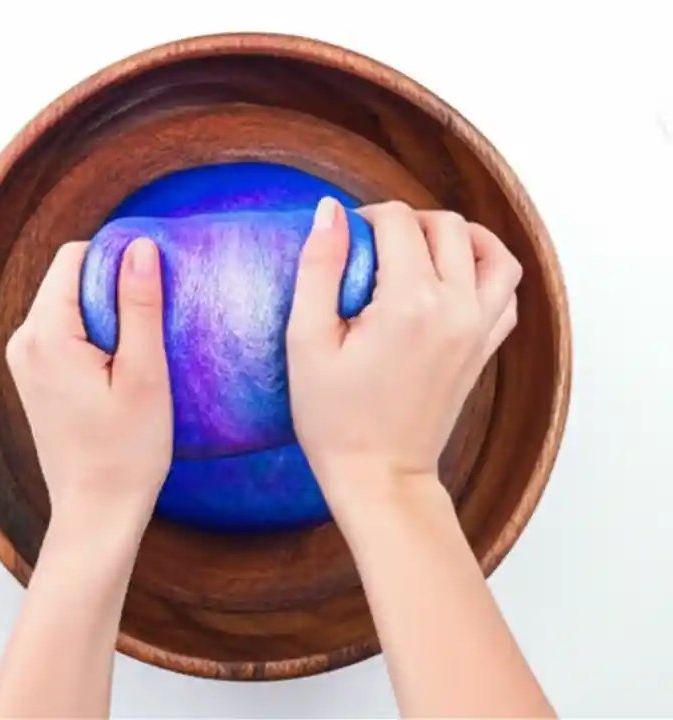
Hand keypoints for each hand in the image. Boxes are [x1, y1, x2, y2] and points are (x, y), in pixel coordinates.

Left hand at [5, 239, 172, 528]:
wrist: (96, 514)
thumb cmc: (125, 454)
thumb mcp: (145, 375)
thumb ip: (140, 305)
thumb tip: (140, 247)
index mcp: (45, 335)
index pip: (74, 257)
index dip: (117, 258)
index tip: (154, 286)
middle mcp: (23, 341)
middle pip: (69, 278)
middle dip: (112, 287)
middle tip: (153, 323)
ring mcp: (24, 359)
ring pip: (69, 303)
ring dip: (107, 314)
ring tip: (140, 351)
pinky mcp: (34, 375)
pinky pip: (65, 331)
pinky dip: (95, 335)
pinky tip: (122, 367)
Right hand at [286, 199, 521, 509]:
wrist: (379, 475)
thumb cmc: (335, 418)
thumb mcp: (306, 341)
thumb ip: (318, 268)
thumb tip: (329, 211)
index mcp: (409, 303)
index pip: (398, 221)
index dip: (364, 218)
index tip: (342, 241)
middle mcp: (456, 308)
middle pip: (447, 225)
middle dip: (407, 222)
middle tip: (371, 247)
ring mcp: (480, 328)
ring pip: (490, 250)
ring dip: (455, 237)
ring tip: (417, 251)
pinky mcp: (486, 346)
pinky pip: (506, 289)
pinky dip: (484, 270)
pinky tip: (448, 281)